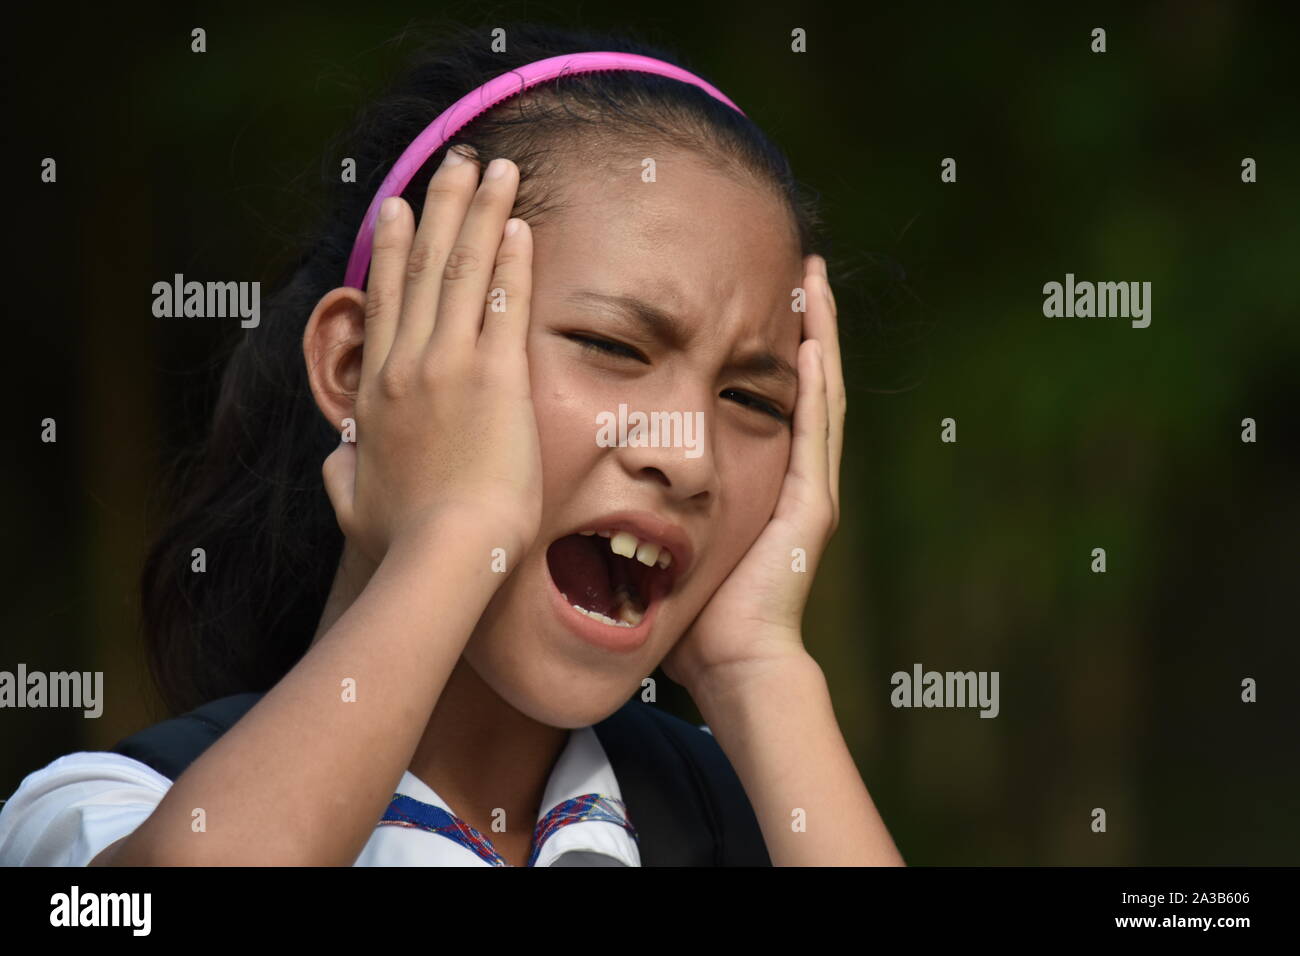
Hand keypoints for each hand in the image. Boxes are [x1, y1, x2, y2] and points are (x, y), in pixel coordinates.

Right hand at [322, 150, 541, 565]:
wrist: (441, 556)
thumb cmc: (401, 542)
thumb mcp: (352, 504)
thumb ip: (341, 473)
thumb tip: (334, 458)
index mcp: (375, 392)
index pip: (386, 303)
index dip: (394, 250)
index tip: (400, 208)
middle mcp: (408, 365)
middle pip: (424, 269)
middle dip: (443, 208)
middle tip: (456, 161)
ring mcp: (451, 366)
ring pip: (464, 272)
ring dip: (482, 214)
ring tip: (497, 169)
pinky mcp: (497, 380)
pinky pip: (505, 306)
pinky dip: (513, 263)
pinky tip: (522, 226)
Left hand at [661, 254, 844, 693]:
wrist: (733, 666)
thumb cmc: (697, 617)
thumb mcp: (669, 542)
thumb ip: (648, 507)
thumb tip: (595, 482)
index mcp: (764, 485)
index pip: (769, 399)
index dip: (767, 348)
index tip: (756, 298)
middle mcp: (797, 479)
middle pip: (803, 384)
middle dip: (804, 325)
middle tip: (798, 267)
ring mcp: (810, 489)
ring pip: (818, 394)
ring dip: (818, 335)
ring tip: (814, 279)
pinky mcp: (812, 504)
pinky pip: (816, 429)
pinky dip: (818, 382)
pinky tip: (814, 337)